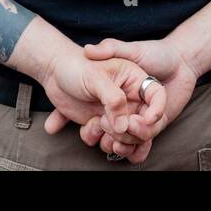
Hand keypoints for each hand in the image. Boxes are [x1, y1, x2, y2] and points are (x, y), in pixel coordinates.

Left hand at [38, 50, 166, 163]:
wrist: (54, 72)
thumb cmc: (76, 66)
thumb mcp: (95, 77)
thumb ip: (113, 99)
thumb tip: (123, 126)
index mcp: (135, 79)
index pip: (157, 96)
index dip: (156, 111)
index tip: (142, 121)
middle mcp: (131, 99)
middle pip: (147, 125)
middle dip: (130, 131)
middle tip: (107, 124)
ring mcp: (119, 114)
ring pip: (132, 138)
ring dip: (117, 142)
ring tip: (97, 128)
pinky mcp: (106, 126)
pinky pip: (114, 143)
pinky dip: (104, 144)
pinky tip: (89, 131)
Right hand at [82, 37, 200, 156]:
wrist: (183, 61)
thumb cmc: (158, 52)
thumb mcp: (133, 49)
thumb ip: (112, 48)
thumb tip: (88, 50)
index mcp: (117, 88)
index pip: (105, 108)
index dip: (107, 115)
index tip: (111, 116)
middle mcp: (124, 104)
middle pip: (112, 127)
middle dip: (114, 133)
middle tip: (123, 127)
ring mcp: (137, 116)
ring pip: (124, 139)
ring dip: (125, 144)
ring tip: (128, 138)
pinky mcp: (151, 126)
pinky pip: (140, 145)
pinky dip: (138, 152)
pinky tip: (140, 147)